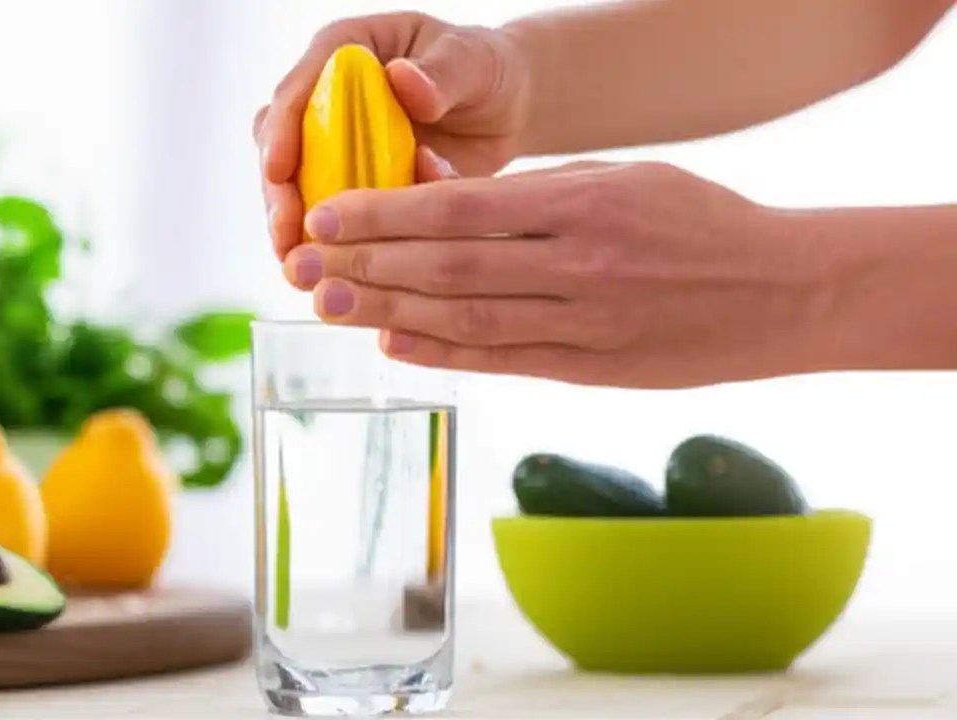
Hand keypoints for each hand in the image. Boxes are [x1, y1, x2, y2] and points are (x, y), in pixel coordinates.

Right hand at [254, 12, 529, 260]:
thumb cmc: (484, 69)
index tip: (279, 171)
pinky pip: (328, 217)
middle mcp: (326, 100)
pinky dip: (328, 246)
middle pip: (280, 145)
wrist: (505, 109)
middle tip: (285, 233)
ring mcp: (334, 146)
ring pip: (294, 188)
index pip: (298, 89)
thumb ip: (441, 74)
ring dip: (293, 228)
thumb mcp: (471, 61)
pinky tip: (330, 276)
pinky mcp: (351, 186)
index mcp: (344, 55)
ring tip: (299, 266)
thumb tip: (404, 81)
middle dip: (277, 193)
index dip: (282, 132)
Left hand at [285, 161, 837, 388]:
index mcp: (582, 203)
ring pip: (465, 319)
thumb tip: (442, 197)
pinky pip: (503, 362)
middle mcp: (577, 266)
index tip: (326, 216)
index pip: (458, 208)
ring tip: (328, 305)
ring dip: (387, 313)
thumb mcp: (623, 176)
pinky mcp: (593, 372)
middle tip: (303, 266)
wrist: (785, 291)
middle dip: (365, 266)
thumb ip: (536, 193)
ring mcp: (586, 325)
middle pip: (446, 267)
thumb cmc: (698, 221)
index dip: (382, 214)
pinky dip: (443, 354)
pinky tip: (393, 344)